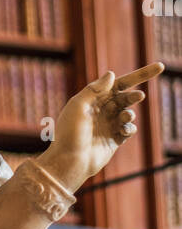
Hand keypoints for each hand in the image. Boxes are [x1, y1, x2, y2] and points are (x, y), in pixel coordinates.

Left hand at [38, 63, 162, 192]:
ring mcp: (108, 124)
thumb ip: (94, 90)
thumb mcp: (78, 107)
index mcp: (92, 99)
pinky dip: (129, 128)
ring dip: (129, 114)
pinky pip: (129, 129)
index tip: (159, 67)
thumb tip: (112, 74)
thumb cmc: (69, 133)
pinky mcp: (114, 139)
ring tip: (124, 118)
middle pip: (126, 96)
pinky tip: (123, 131)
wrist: (69, 162)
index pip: (118, 83)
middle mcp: (101, 110)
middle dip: (135, 95)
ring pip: (128, 113)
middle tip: (139, 96)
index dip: (138, 75)